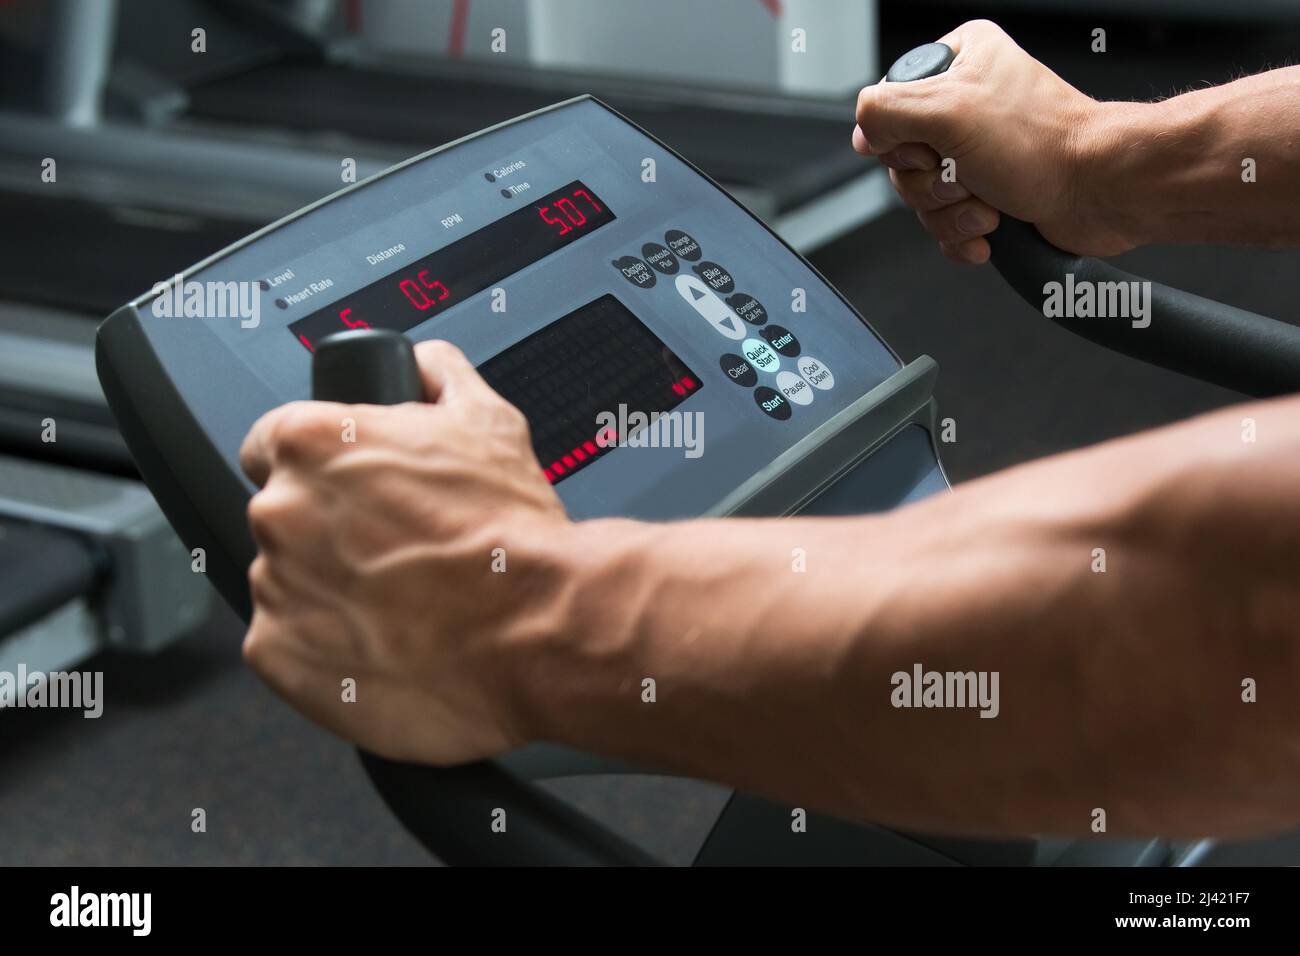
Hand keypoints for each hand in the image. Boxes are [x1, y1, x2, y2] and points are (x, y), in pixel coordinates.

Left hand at [238, 340, 569, 764]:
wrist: (536, 629)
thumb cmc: (511, 531)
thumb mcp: (490, 421)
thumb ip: (440, 375)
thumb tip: (424, 364)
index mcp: (312, 443)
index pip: (272, 442)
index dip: (318, 465)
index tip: (350, 490)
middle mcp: (279, 511)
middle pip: (284, 516)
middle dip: (330, 531)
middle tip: (394, 549)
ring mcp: (274, 588)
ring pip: (288, 582)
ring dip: (331, 590)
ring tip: (401, 602)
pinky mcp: (278, 656)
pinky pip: (289, 645)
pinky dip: (328, 648)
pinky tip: (386, 642)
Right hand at [854, 20, 1129, 262]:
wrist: (1100, 191)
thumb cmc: (1045, 145)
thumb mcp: (947, 109)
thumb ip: (885, 111)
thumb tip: (865, 133)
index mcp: (960, 61)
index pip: (888, 106)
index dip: (901, 141)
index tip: (932, 148)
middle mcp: (967, 103)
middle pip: (902, 161)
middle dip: (932, 185)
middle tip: (967, 176)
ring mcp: (978, 151)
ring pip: (922, 198)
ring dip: (952, 213)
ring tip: (989, 204)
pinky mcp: (989, 193)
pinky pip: (945, 225)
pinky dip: (963, 235)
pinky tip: (991, 228)